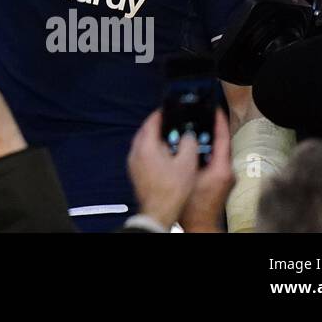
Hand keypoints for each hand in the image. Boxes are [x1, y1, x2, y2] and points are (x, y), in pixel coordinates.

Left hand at [128, 108, 199, 228]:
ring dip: (154, 139)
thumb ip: (188, 144)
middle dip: (157, 126)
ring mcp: (132, 163)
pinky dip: (151, 151)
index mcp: (146, 146)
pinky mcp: (134, 172)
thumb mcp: (187, 163)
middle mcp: (135, 152)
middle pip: (144, 131)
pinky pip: (142, 154)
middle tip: (170, 124)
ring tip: (169, 140)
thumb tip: (188, 135)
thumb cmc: (171, 190)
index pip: (151, 121)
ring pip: (142, 143)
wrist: (158, 211)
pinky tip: (163, 157)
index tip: (168, 110)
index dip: (160, 114)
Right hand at [179, 110, 234, 232]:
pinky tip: (193, 150)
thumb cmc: (194, 206)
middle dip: (211, 129)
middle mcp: (227, 171)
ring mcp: (225, 176)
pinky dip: (205, 152)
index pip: (223, 138)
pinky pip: (214, 160)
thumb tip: (185, 140)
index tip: (215, 108)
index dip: (219, 121)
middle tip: (201, 117)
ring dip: (207, 141)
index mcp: (221, 168)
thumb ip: (188, 156)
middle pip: (220, 143)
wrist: (200, 223)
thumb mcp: (188, 175)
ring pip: (217, 152)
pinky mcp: (220, 180)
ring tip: (195, 130)